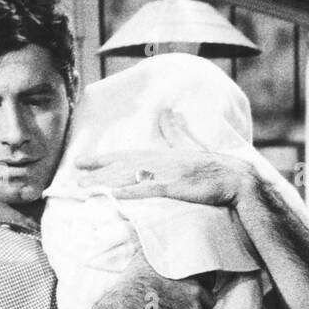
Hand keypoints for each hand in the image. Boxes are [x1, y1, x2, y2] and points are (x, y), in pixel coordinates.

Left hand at [74, 109, 256, 206]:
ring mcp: (166, 174)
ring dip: (104, 183)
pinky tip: (113, 196)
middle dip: (95, 170)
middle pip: (121, 166)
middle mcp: (159, 161)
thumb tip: (167, 112)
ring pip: (128, 178)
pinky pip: (147, 191)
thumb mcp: (190, 146)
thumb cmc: (213, 166)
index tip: (81, 161)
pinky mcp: (175, 188)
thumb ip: (175, 131)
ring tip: (82, 188)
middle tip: (72, 174)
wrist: (236, 178)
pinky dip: (129, 193)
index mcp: (161, 153)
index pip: (125, 155)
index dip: (101, 158)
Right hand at [95, 250, 212, 308]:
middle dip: (200, 299)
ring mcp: (195, 308)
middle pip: (209, 295)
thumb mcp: (144, 257)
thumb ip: (160, 248)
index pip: (209, 275)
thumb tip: (163, 236)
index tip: (193, 287)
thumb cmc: (133, 286)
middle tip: (185, 303)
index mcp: (188, 270)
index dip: (201, 282)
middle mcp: (195, 287)